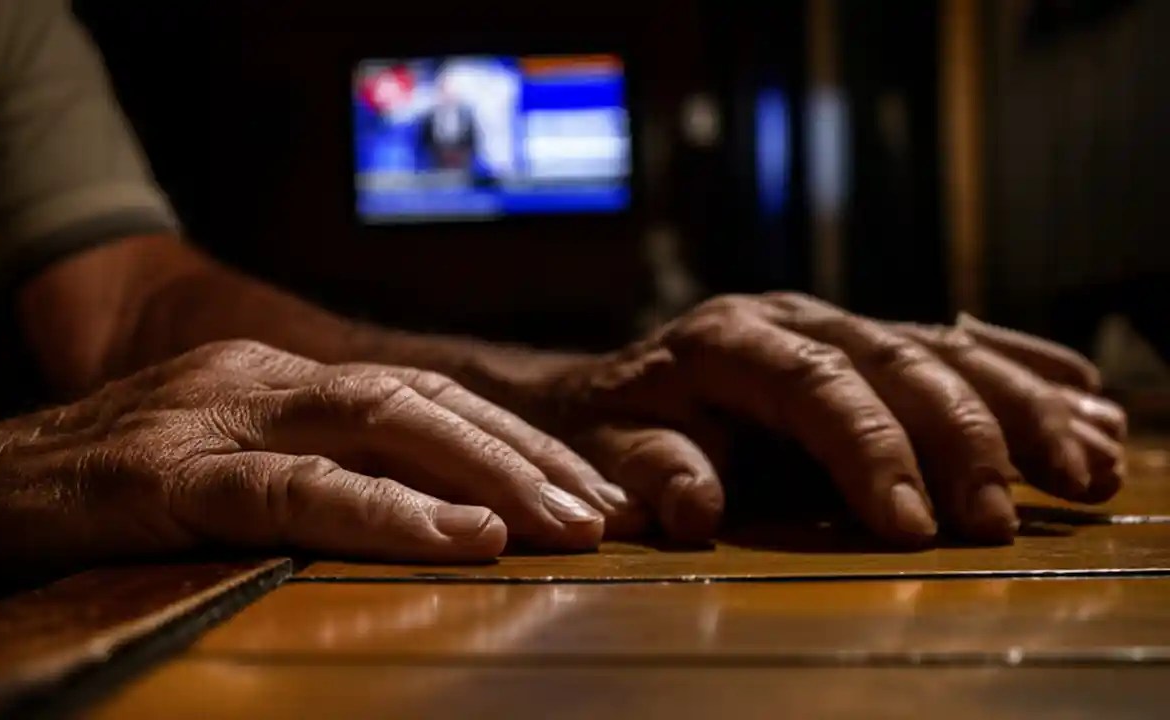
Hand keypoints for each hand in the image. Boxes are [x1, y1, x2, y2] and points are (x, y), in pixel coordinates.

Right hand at [0, 341, 638, 593]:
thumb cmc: (118, 487)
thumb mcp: (237, 462)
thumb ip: (322, 471)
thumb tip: (435, 512)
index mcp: (289, 379)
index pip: (427, 394)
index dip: (517, 440)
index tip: (593, 488)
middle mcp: (267, 380)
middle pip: (423, 399)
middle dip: (524, 456)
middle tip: (606, 510)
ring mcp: (219, 417)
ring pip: (376, 425)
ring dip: (482, 474)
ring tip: (562, 524)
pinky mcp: (171, 473)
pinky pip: (295, 490)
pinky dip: (387, 510)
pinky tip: (459, 537)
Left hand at [521, 293, 1125, 546]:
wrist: (595, 389)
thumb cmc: (601, 431)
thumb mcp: (606, 455)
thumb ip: (650, 473)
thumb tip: (695, 508)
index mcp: (727, 341)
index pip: (816, 386)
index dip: (871, 450)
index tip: (913, 527)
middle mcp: (793, 319)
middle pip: (898, 364)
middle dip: (963, 439)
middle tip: (1005, 519)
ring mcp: (835, 324)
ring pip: (944, 351)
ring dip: (1022, 406)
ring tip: (1092, 465)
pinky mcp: (864, 343)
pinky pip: (954, 343)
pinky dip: (1022, 369)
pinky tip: (1084, 395)